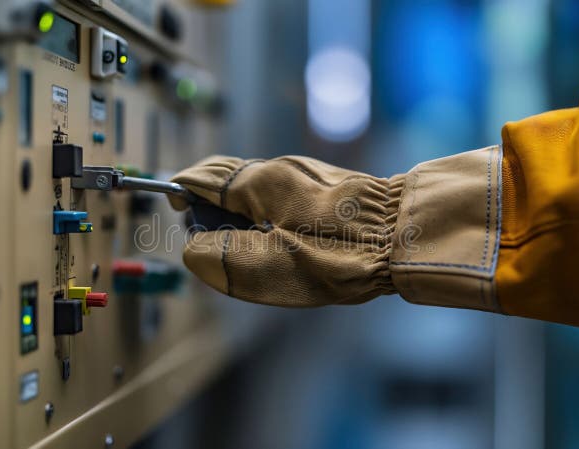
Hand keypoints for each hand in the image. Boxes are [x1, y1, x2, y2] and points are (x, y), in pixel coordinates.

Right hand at [168, 156, 404, 306]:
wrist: (403, 237)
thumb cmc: (336, 254)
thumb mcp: (269, 266)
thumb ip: (220, 257)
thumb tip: (194, 248)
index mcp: (259, 183)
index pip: (202, 176)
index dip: (181, 193)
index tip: (175, 209)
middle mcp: (279, 169)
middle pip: (225, 179)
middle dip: (208, 206)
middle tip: (213, 241)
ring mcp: (303, 174)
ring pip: (253, 188)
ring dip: (238, 214)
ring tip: (249, 248)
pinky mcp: (322, 185)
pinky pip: (278, 194)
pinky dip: (264, 214)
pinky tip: (278, 240)